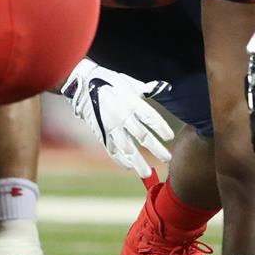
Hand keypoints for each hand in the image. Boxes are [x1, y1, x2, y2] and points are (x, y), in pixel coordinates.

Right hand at [61, 58, 175, 177]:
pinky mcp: (101, 134)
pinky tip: (129, 167)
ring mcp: (111, 127)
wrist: (83, 86)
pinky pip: (112, 150)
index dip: (161, 128)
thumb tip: (163, 87)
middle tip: (167, 158)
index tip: (171, 137)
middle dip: (156, 148)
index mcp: (131, 102)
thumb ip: (146, 89)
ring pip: (127, 148)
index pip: (150, 118)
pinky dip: (120, 160)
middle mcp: (122, 116)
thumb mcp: (129, 82)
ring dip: (138, 161)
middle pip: (142, 136)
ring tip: (147, 172)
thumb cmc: (109, 82)